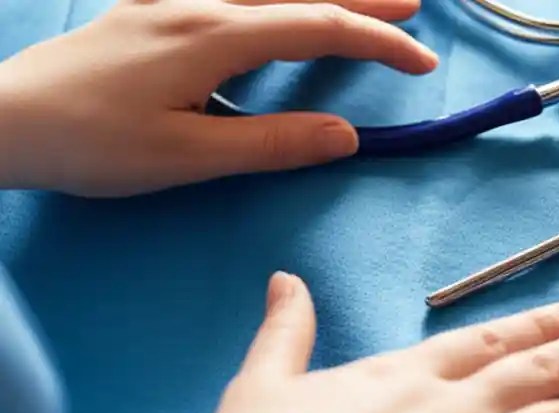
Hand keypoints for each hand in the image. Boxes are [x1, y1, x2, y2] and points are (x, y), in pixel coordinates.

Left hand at [0, 0, 435, 196]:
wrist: (6, 120)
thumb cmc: (91, 143)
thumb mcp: (188, 157)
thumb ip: (272, 144)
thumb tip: (345, 136)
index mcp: (214, 35)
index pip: (318, 28)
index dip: (378, 42)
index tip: (422, 64)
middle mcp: (198, 4)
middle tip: (415, 6)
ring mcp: (171, 1)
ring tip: (363, 0)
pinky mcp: (151, 10)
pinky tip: (277, 6)